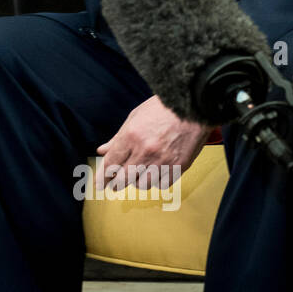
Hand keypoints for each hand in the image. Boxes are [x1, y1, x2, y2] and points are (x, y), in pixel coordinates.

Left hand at [95, 95, 210, 191]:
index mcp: (131, 136)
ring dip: (137, 182)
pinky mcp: (179, 166)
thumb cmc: (162, 108)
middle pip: (124, 178)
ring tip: (138, 175)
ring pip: (142, 184)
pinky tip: (155, 174)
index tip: (99, 184)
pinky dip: (156, 182)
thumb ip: (117, 138)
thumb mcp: (134, 117)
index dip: (102, 177)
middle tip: (115, 185)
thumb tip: (102, 151)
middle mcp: (145, 151)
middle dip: (116, 184)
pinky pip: (161, 184)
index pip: (111, 164)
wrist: (192, 106)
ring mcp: (163, 160)